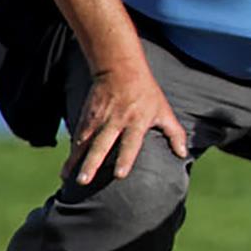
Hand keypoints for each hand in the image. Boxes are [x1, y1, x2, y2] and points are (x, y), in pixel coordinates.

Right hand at [64, 59, 188, 184]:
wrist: (119, 69)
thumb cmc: (147, 93)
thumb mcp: (164, 111)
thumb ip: (175, 133)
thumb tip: (184, 154)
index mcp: (136, 121)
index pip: (130, 143)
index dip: (125, 159)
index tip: (119, 175)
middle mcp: (115, 121)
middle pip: (102, 145)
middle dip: (92, 163)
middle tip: (84, 180)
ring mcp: (98, 119)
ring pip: (84, 142)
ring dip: (75, 160)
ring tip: (68, 178)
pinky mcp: (86, 117)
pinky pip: (77, 137)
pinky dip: (71, 151)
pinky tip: (67, 165)